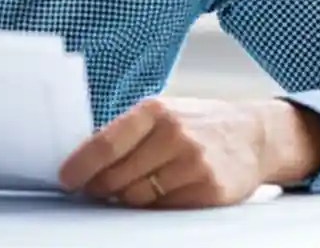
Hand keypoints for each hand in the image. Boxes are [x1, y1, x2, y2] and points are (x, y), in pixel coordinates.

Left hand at [58, 96, 319, 208]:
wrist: (253, 135)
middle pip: (117, 176)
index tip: (66, 178)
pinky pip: (163, 209)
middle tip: (91, 189)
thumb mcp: (164, 113)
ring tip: (125, 189)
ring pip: (137, 197)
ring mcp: (193, 164)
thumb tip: (83, 158)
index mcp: (156, 109)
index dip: (80, 166)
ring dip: (123, 198)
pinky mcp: (208, 190)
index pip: (106, 144)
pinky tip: (156, 193)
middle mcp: (175, 134)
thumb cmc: (199, 123)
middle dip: (98, 187)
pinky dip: (152, 206)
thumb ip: (128, 132)